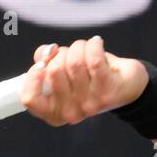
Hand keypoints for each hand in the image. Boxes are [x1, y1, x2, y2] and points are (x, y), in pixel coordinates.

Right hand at [20, 36, 148, 127]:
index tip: (42, 63)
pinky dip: (93, 45)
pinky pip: (93, 59)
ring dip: (79, 47)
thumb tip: (44, 53)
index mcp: (54, 113)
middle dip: (62, 53)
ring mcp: (90, 105)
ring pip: (74, 62)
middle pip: (54, 70)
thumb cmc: (89, 77)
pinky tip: (97, 43)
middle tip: (72, 53)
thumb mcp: (63, 73)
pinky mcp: (108, 92)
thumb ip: (44, 62)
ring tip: (86, 48)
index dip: (32, 76)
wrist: (126, 85)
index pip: (30, 99)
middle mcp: (71, 113)